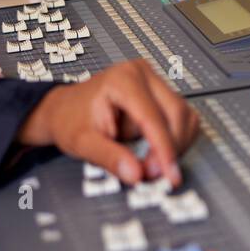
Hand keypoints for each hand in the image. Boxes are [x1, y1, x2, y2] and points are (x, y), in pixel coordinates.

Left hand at [15, 60, 198, 186]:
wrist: (65, 109)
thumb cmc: (70, 120)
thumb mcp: (82, 143)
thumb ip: (109, 158)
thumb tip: (136, 174)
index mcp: (122, 80)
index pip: (153, 116)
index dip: (164, 149)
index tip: (169, 175)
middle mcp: (142, 75)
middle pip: (177, 114)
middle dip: (170, 148)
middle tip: (153, 174)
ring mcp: (154, 82)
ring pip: (184, 117)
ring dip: (175, 146)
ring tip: (150, 163)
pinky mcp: (161, 95)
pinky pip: (182, 119)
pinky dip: (175, 141)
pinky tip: (156, 152)